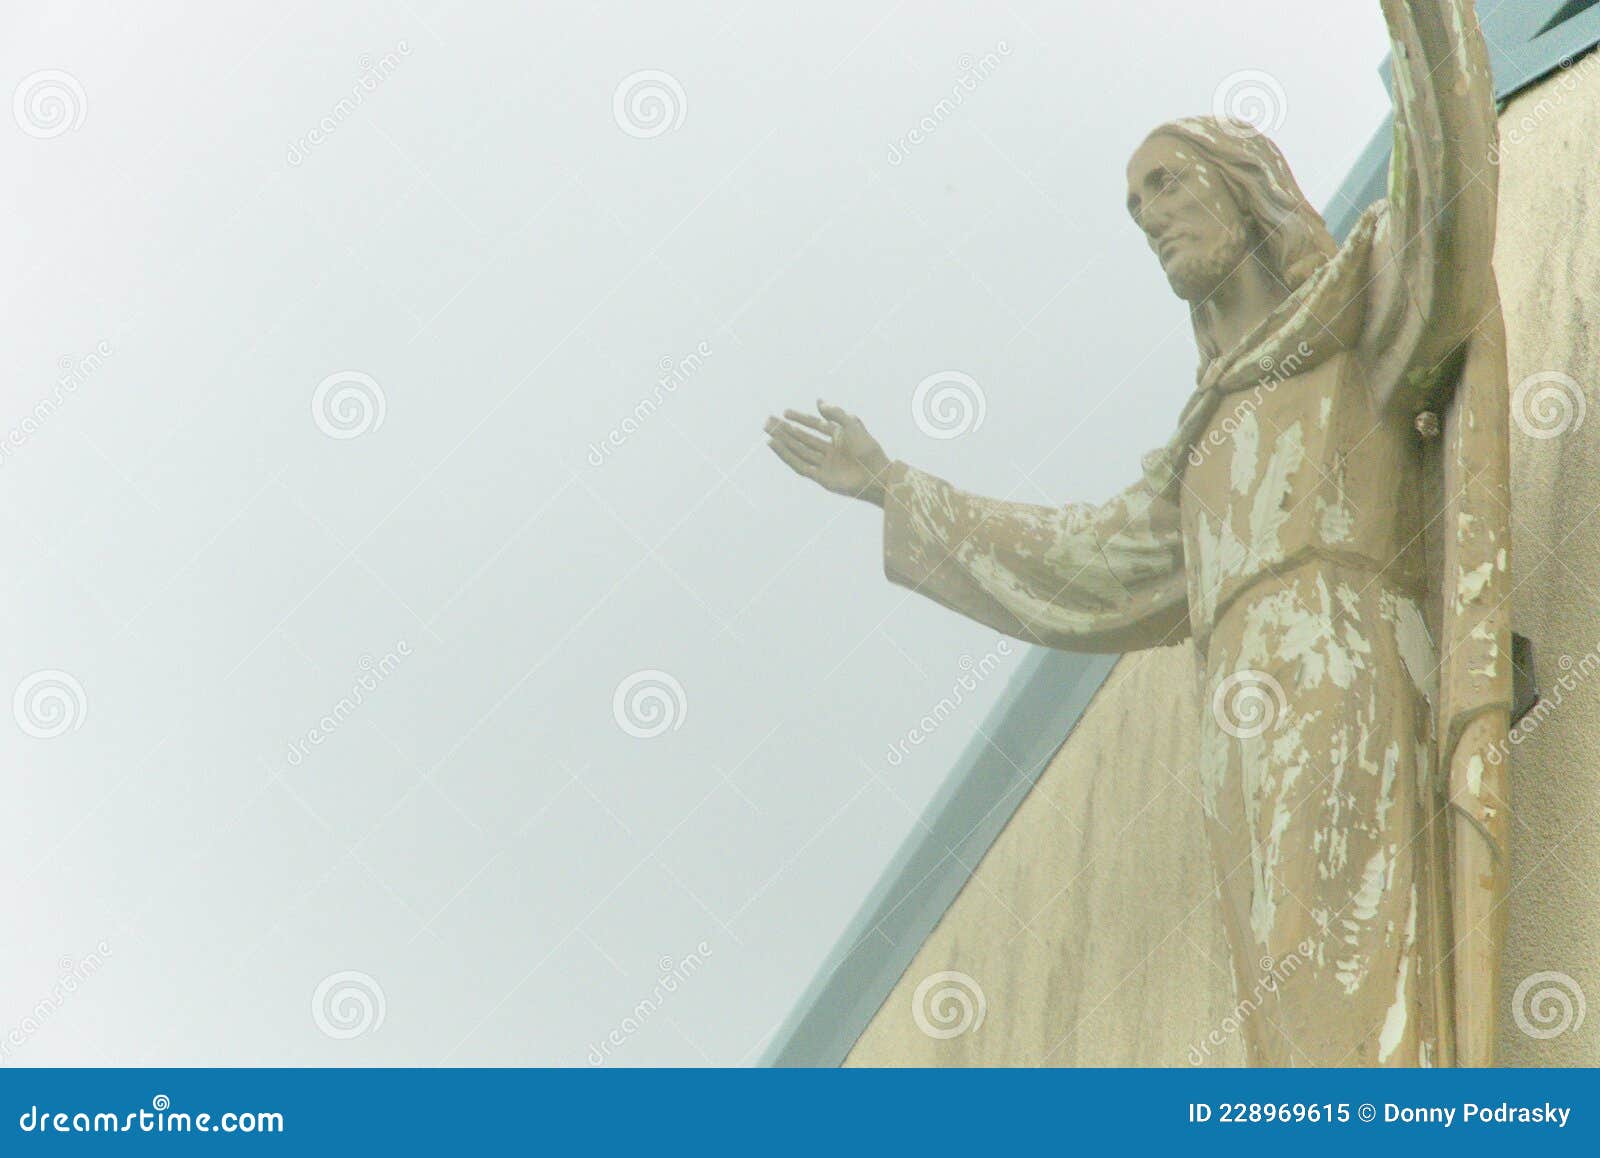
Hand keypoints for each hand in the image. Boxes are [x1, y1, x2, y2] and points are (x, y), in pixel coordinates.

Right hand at [765, 401, 892, 504]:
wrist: (875, 475)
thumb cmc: (868, 449)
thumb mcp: (852, 425)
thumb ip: (835, 413)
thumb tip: (818, 402)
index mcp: (839, 437)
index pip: (815, 425)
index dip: (800, 418)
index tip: (785, 412)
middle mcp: (830, 450)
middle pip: (803, 438)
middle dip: (786, 430)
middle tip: (769, 421)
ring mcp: (824, 464)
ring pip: (799, 450)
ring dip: (783, 441)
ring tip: (768, 431)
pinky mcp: (820, 477)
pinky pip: (799, 465)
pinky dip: (786, 456)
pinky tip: (775, 446)